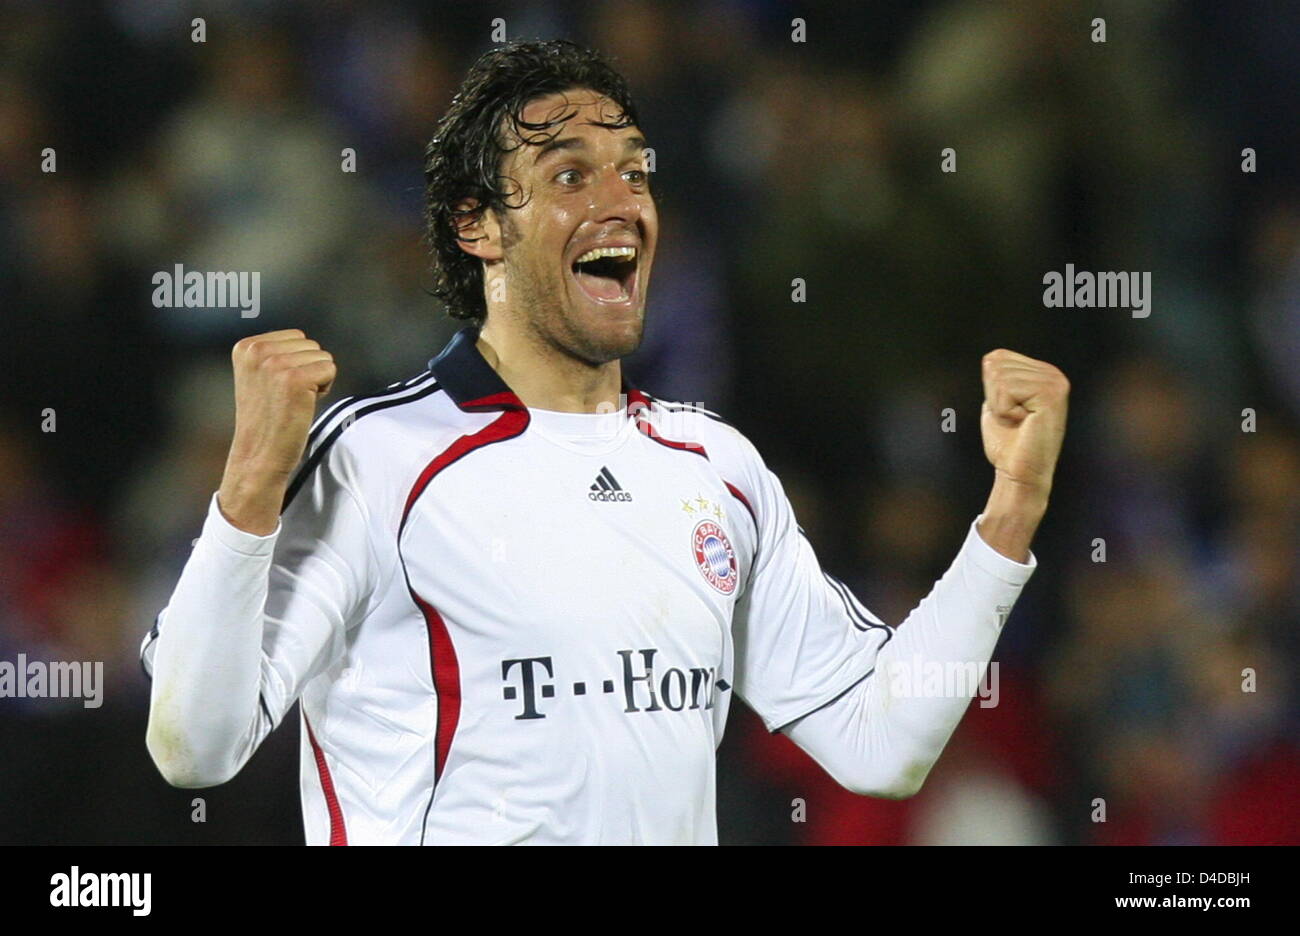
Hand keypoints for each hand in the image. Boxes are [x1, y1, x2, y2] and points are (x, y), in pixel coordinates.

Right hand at [217, 329, 335, 533]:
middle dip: (307, 369)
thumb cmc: (266, 417)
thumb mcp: (259, 375)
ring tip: (294, 400)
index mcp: (246, 346)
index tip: (278, 386)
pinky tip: (304, 404)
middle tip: (287, 396)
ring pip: (323, 357)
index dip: (296, 362)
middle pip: (311, 345)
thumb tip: (304, 341)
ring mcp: (276, 364)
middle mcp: (258, 350)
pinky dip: (324, 388)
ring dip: (316, 379)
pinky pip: (329, 369)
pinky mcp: (295, 379)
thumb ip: (275, 352)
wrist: (259, 453)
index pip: (296, 337)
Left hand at [979, 349, 1068, 497]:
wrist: (1019, 473)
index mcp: (1042, 372)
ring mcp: (1055, 382)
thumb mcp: (997, 403)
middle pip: (996, 364)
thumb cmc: (1007, 443)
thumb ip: (997, 379)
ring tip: (1019, 422)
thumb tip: (990, 358)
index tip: (1008, 411)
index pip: (996, 357)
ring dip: (1000, 405)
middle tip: (1013, 419)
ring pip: (1000, 377)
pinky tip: (1022, 423)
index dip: (990, 389)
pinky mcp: (1051, 394)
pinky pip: (1006, 389)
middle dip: (994, 396)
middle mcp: (1053, 374)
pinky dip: (1004, 410)